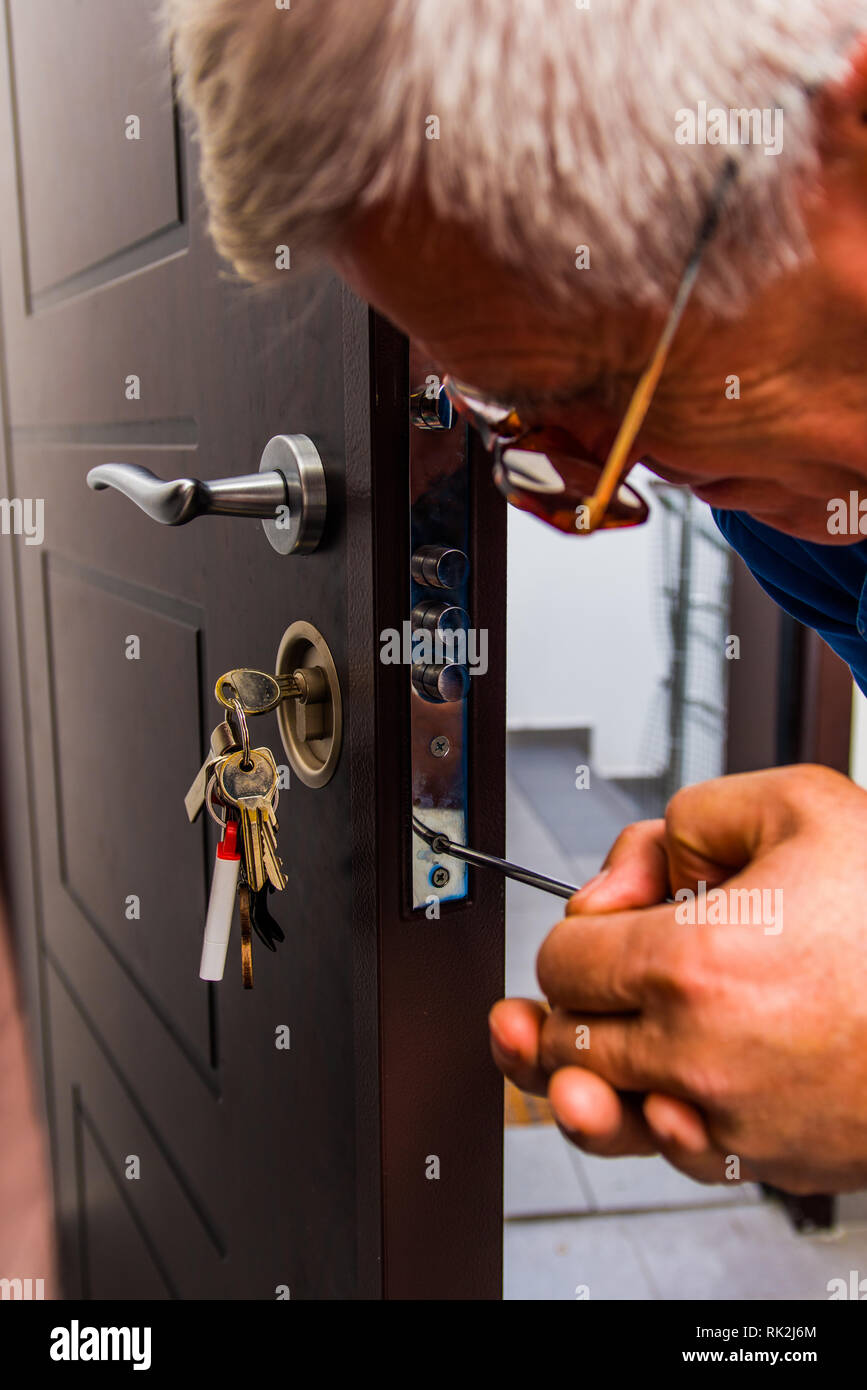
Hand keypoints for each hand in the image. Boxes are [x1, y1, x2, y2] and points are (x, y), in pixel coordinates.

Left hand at [490, 765, 866, 1193]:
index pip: (562, 960)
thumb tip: (630, 876)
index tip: (610, 919)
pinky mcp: (772, 1162)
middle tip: (592, 977)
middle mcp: (699, 1056)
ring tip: (574, 1061)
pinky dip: (663, 1123)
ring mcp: (734, 1122)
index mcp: (691, 964)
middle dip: (572, 1000)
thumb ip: (689, 817)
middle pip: (567, 1041)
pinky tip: (670, 1091)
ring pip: (606, 1116)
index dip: (579, 928)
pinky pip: (680, 1156)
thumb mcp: (801, 806)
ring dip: (584, 1079)